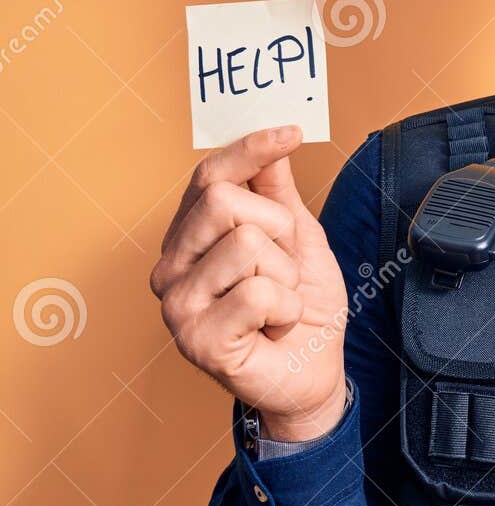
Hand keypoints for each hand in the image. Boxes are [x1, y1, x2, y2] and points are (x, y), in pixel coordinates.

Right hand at [150, 126, 347, 439]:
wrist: (312, 374)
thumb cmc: (302, 308)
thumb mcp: (299, 241)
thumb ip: (279, 194)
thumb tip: (274, 142)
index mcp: (190, 237)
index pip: (210, 177)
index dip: (250, 149)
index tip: (292, 131)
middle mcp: (171, 266)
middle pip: (225, 201)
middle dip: (278, 230)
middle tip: (284, 268)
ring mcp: (177, 304)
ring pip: (248, 244)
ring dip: (286, 275)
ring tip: (279, 303)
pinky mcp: (196, 339)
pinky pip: (259, 293)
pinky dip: (285, 308)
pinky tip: (274, 328)